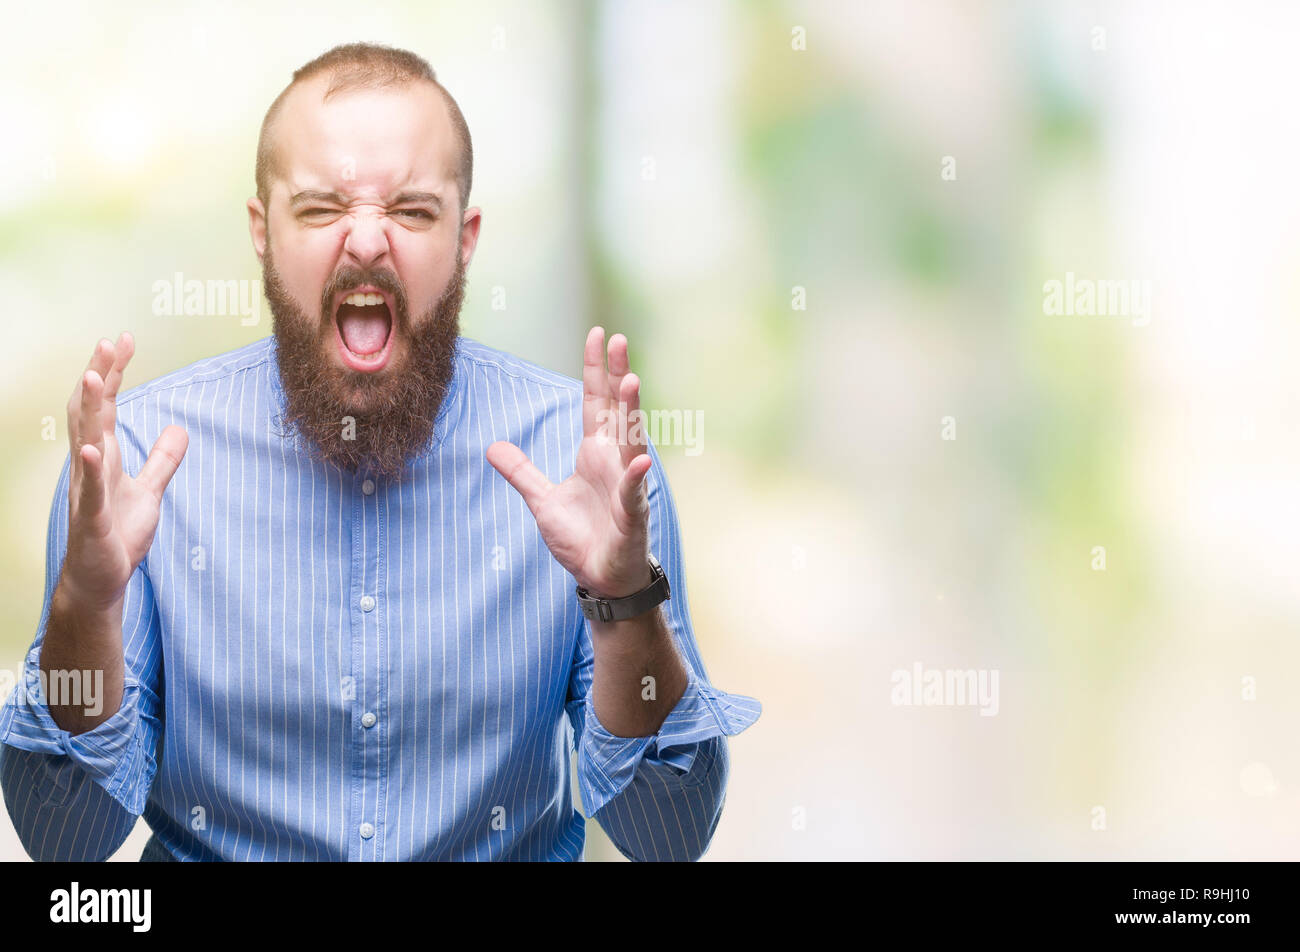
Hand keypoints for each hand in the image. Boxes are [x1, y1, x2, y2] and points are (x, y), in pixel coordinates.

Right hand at [62, 333, 188, 609]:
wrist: (98, 580)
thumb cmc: (117, 534)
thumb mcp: (149, 491)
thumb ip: (162, 460)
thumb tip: (178, 428)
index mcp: (102, 457)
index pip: (106, 406)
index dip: (114, 372)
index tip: (123, 339)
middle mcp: (89, 468)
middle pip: (91, 413)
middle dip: (100, 375)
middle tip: (109, 340)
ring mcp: (87, 492)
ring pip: (86, 442)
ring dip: (91, 409)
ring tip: (97, 376)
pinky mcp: (93, 520)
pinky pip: (91, 490)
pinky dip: (92, 468)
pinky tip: (93, 446)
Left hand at [486, 326, 653, 598]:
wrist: (601, 577)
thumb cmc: (581, 537)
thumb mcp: (541, 500)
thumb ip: (521, 471)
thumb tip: (492, 447)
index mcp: (595, 452)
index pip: (596, 402)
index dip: (597, 369)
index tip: (599, 334)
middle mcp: (615, 460)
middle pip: (616, 410)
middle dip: (617, 375)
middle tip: (618, 339)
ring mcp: (626, 484)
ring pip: (631, 441)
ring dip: (632, 412)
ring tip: (631, 381)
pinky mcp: (631, 513)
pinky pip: (633, 492)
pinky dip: (635, 477)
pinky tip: (640, 460)